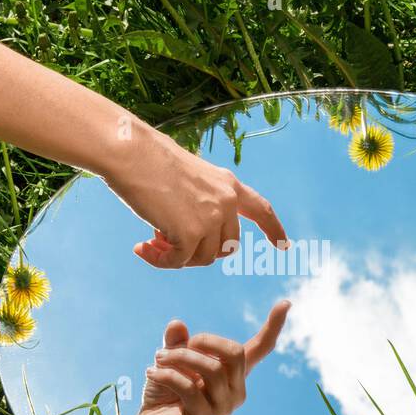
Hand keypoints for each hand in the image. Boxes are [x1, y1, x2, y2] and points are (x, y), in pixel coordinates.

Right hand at [102, 121, 288, 268]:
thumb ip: (199, 203)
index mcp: (227, 184)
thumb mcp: (187, 179)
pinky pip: (179, 261)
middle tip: (165, 245)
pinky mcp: (190, 233)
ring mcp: (211, 217)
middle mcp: (226, 201)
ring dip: (175, 257)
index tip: (284, 245)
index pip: (260, 209)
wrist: (131, 153)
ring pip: (202, 258)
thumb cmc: (149, 161)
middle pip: (226, 246)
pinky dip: (160, 260)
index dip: (273, 229)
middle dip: (198, 252)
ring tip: (150, 244)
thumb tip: (190, 238)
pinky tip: (141, 248)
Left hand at [124, 299, 290, 414]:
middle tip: (173, 346)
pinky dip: (166, 375)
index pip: (259, 349)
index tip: (286, 302)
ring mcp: (222, 408)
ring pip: (211, 369)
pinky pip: (188, 388)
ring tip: (157, 359)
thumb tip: (177, 324)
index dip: (273, 326)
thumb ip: (176, 343)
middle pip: (235, 353)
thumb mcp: (170, 361)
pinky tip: (151, 373)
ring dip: (178, 358)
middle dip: (204, 341)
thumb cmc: (164, 394)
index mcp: (233, 374)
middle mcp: (235, 392)